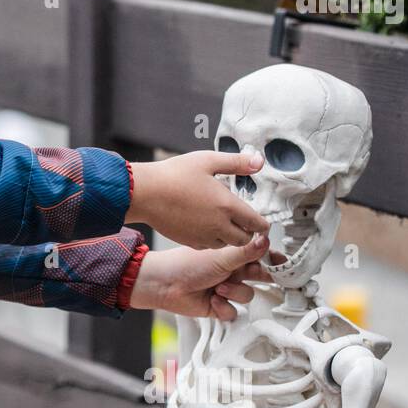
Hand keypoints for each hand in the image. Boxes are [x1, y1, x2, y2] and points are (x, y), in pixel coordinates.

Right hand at [125, 151, 270, 248]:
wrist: (144, 193)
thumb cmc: (173, 175)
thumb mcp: (208, 160)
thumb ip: (237, 163)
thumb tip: (258, 162)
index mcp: (227, 206)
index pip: (256, 223)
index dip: (262, 223)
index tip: (261, 220)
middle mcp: (218, 226)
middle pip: (244, 239)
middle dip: (247, 231)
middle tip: (242, 220)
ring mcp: (203, 236)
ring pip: (226, 244)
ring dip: (229, 236)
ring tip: (221, 221)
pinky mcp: (189, 241)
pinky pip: (208, 246)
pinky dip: (211, 239)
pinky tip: (204, 225)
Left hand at [128, 234, 271, 321]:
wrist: (165, 285)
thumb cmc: (187, 264)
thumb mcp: (221, 257)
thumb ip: (246, 252)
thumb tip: (266, 240)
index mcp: (232, 254)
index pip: (259, 256)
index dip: (272, 260)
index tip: (283, 263)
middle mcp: (231, 270)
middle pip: (258, 277)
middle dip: (257, 278)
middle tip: (254, 276)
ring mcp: (226, 288)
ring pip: (247, 295)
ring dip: (235, 293)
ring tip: (219, 287)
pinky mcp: (218, 306)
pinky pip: (233, 311)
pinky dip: (224, 307)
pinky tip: (212, 300)